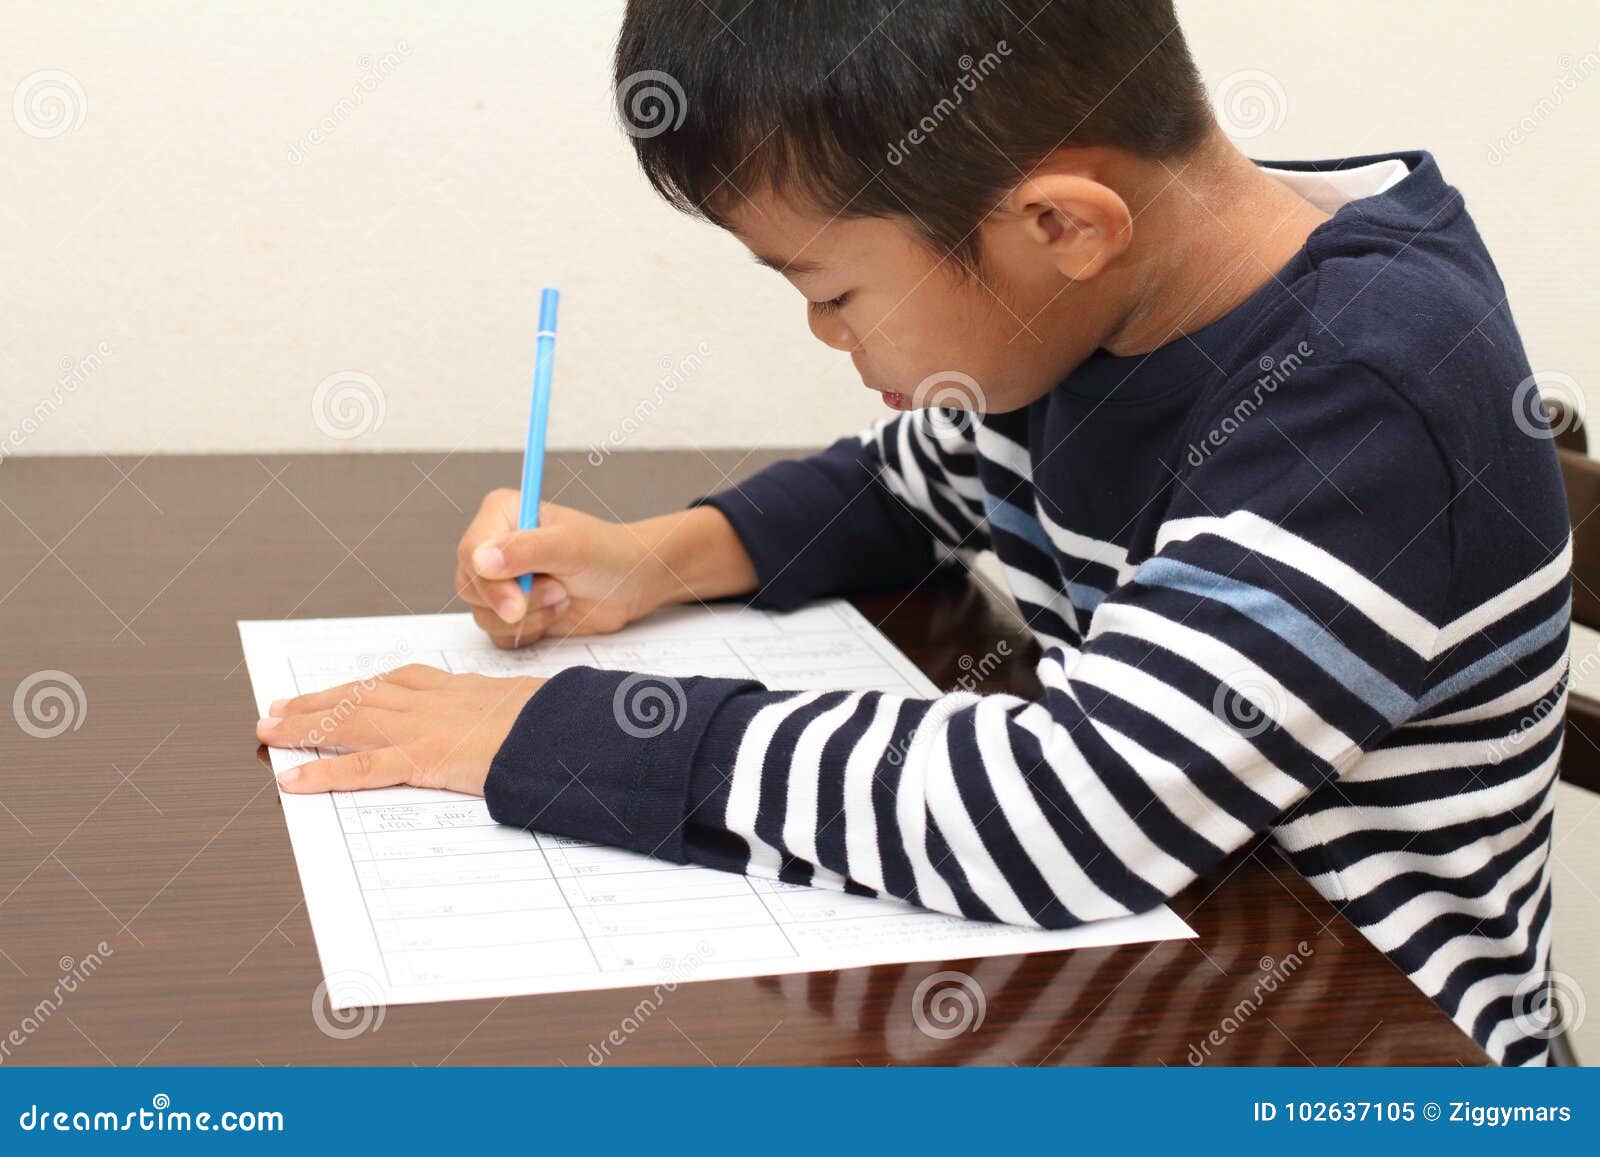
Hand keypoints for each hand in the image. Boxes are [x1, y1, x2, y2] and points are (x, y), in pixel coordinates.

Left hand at [255, 664, 542, 795]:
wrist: (575, 730)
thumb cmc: (565, 721)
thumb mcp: (539, 707)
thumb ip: (517, 710)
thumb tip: (523, 716)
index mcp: (465, 688)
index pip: (401, 682)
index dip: (363, 687)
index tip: (339, 691)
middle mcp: (438, 700)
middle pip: (365, 696)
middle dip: (319, 702)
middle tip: (280, 708)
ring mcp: (428, 727)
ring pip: (353, 722)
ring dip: (306, 726)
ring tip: (271, 731)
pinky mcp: (426, 758)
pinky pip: (364, 768)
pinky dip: (324, 773)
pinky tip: (292, 780)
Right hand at [454, 489, 658, 647]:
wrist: (631, 583)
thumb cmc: (606, 553)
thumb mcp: (571, 546)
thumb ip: (526, 550)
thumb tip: (480, 560)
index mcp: (501, 514)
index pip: (471, 551)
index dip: (490, 583)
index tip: (516, 605)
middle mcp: (493, 545)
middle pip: (471, 587)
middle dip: (518, 601)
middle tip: (558, 592)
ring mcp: (499, 580)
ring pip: (483, 615)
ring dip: (529, 617)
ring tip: (562, 597)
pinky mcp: (509, 611)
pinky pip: (497, 634)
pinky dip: (528, 632)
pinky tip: (555, 613)